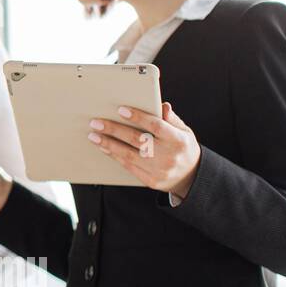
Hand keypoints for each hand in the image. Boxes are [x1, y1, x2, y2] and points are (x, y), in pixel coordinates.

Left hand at [86, 102, 200, 198]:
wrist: (191, 177)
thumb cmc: (183, 148)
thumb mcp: (184, 131)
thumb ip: (172, 119)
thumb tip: (162, 106)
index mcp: (178, 140)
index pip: (156, 126)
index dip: (138, 117)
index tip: (121, 109)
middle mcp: (169, 156)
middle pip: (137, 140)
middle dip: (114, 130)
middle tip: (96, 122)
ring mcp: (159, 170)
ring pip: (129, 155)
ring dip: (108, 144)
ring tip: (93, 135)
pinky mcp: (151, 181)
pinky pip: (129, 167)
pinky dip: (115, 156)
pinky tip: (104, 148)